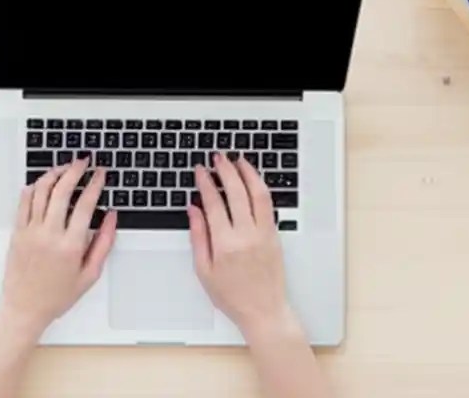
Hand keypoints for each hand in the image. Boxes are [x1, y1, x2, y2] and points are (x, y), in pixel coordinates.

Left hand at [0, 159, 117, 336]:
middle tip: (83, 162)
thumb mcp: (89, 275)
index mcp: (70, 246)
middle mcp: (49, 235)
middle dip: (75, 170)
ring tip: (64, 168)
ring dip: (54, 173)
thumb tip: (111, 218)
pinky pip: (24, 201)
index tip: (100, 173)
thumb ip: (103, 244)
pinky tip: (43, 183)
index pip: (86, 203)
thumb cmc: (56, 296)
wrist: (24, 309)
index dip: (95, 183)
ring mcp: (30, 232)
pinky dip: (34, 187)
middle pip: (62, 190)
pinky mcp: (17, 232)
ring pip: (41, 190)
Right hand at [187, 152, 298, 337]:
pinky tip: (253, 180)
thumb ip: (198, 236)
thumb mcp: (204, 270)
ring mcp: (264, 234)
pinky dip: (260, 188)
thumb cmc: (232, 296)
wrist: (264, 311)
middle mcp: (246, 235)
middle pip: (236, 192)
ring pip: (257, 194)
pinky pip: (268, 205)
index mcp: (225, 244)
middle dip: (225, 170)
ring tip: (238, 161)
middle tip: (218, 158)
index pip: (214, 203)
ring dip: (248, 173)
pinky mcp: (275, 235)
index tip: (200, 171)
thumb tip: (193, 209)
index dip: (205, 182)